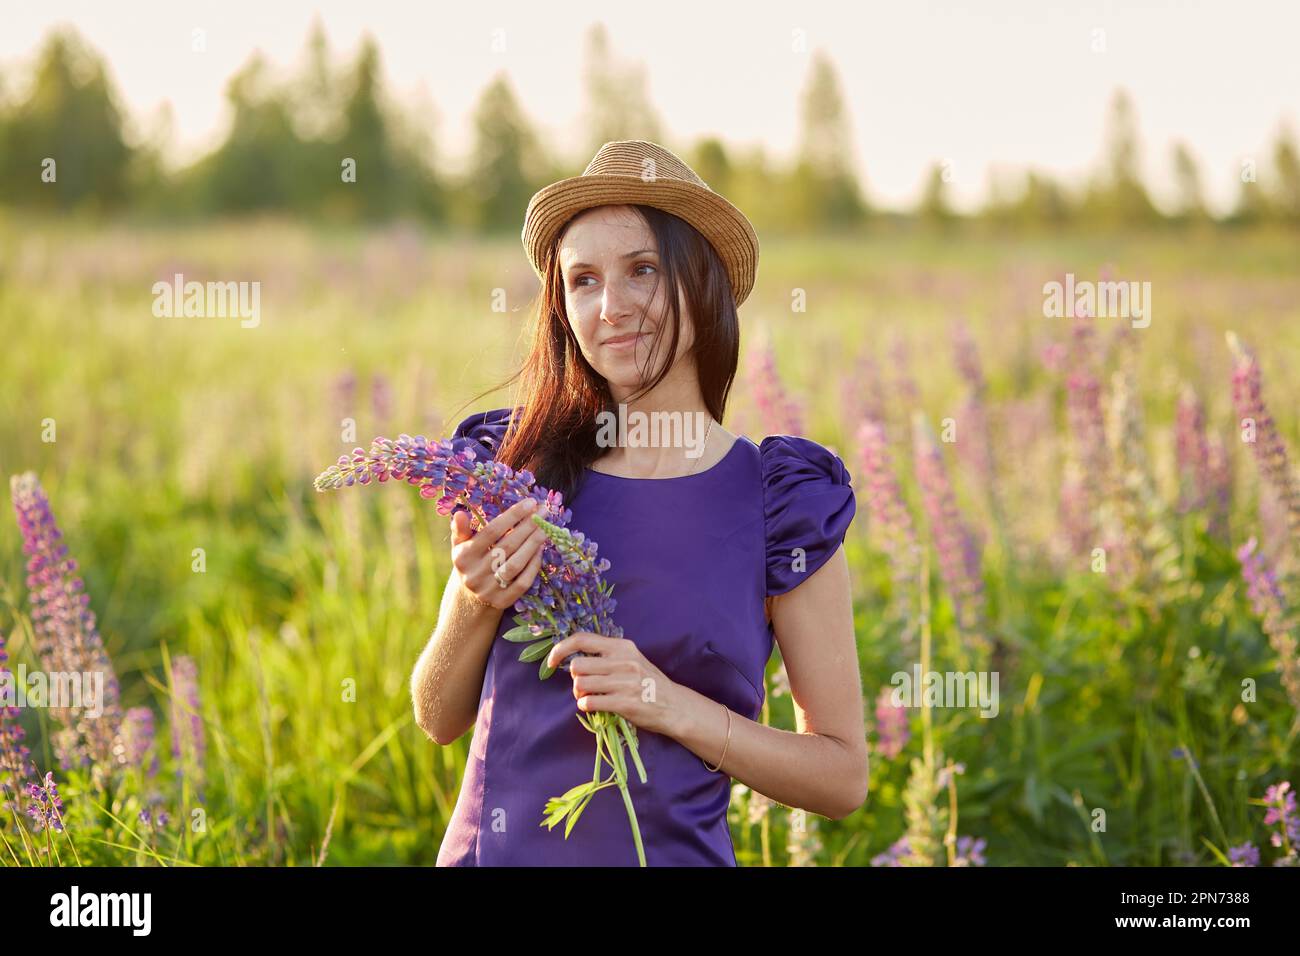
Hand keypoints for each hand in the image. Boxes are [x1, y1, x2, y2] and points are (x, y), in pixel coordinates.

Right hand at [450, 498, 545, 609]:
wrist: (470, 598)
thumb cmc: (470, 562)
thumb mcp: (460, 545)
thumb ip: (461, 529)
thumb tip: (461, 513)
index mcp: (463, 556)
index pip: (491, 532)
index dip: (512, 516)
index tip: (530, 503)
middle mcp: (475, 574)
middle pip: (507, 546)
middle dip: (528, 526)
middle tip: (544, 511)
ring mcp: (489, 589)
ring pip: (516, 564)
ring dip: (533, 544)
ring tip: (545, 528)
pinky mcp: (502, 601)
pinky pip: (523, 582)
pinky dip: (534, 565)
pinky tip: (541, 549)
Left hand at [545, 632, 680, 736]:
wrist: (675, 706)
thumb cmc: (649, 682)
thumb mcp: (632, 659)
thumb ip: (607, 656)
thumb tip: (574, 659)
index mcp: (622, 646)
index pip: (582, 639)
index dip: (560, 649)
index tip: (551, 662)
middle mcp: (623, 661)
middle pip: (576, 666)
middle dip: (574, 679)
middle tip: (584, 687)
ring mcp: (624, 682)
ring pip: (580, 684)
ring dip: (579, 694)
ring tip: (590, 698)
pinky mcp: (625, 703)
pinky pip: (589, 702)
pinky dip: (586, 706)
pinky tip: (594, 707)